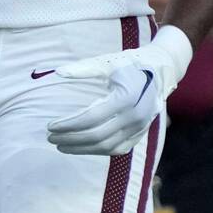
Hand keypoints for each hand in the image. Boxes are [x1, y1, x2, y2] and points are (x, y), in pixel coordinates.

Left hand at [47, 25, 191, 155]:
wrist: (162, 71)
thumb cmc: (130, 64)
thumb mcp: (107, 62)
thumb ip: (83, 68)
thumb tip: (58, 72)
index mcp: (127, 97)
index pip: (91, 118)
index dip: (69, 124)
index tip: (50, 126)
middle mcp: (136, 116)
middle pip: (97, 136)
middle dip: (71, 139)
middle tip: (50, 138)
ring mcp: (141, 127)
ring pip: (107, 146)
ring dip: (82, 149)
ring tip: (61, 145)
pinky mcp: (141, 134)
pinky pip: (117, 148)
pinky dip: (97, 150)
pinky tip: (80, 147)